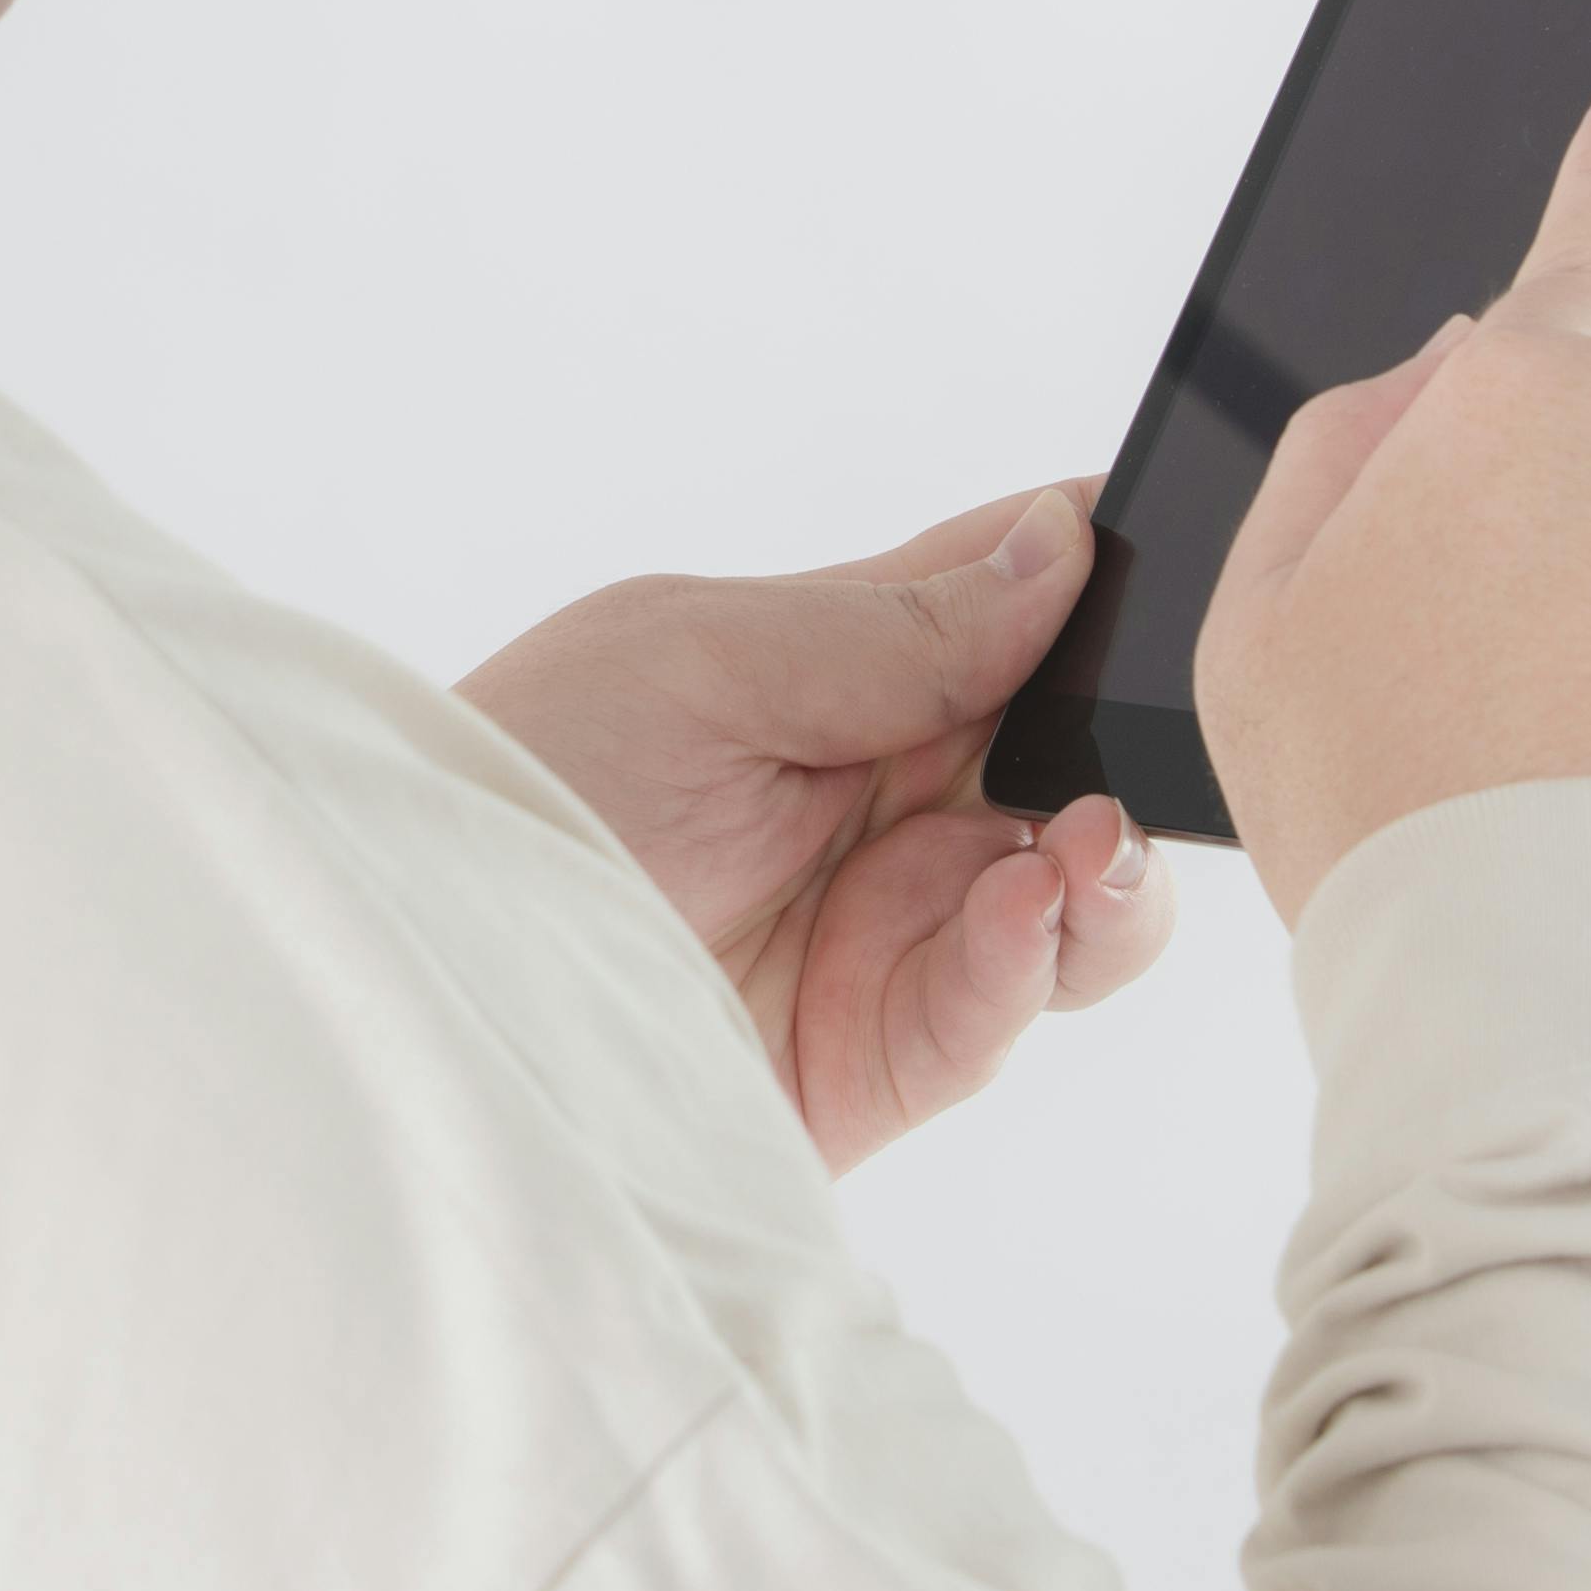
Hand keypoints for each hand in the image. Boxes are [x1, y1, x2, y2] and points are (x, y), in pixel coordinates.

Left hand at [459, 488, 1179, 1173]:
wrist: (406, 978)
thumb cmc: (509, 782)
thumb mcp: (692, 659)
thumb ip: (886, 623)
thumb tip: (1059, 537)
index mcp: (841, 671)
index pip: (1014, 605)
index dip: (1107, 578)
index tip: (1185, 557)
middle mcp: (884, 798)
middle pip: (1082, 760)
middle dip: (1139, 742)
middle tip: (1150, 728)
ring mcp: (890, 929)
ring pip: (1083, 897)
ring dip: (1111, 865)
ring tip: (1087, 839)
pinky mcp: (881, 1054)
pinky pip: (1002, 1004)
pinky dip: (1034, 954)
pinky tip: (1019, 904)